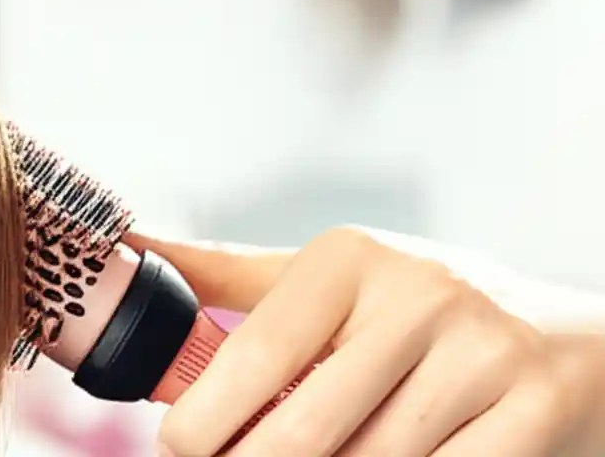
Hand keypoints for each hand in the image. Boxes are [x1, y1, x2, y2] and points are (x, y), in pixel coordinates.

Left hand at [125, 228, 604, 456]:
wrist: (569, 339)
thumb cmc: (421, 311)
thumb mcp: (331, 279)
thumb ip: (227, 276)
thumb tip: (127, 250)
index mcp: (351, 259)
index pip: (252, 355)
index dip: (203, 420)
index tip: (179, 448)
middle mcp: (419, 295)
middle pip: (302, 430)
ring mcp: (484, 354)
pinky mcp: (536, 412)